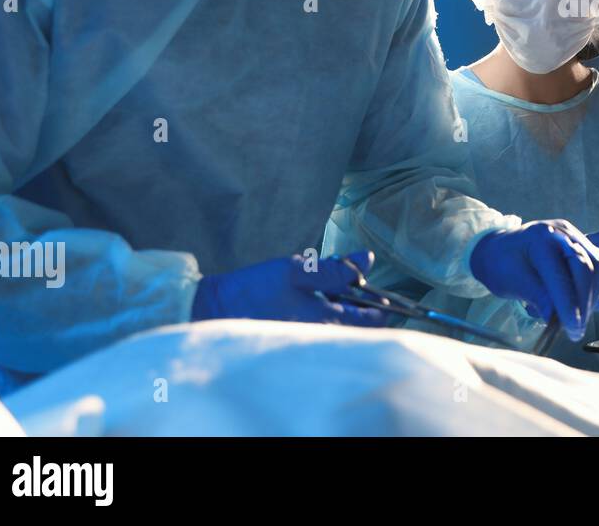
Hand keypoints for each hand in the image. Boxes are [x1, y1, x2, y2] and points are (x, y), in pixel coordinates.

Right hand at [191, 251, 386, 326]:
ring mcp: (307, 338)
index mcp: (327, 322)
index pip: (373, 320)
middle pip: (357, 321)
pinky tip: (310, 295)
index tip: (383, 292)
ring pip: (338, 320)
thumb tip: (366, 259)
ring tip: (326, 283)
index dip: (382, 304)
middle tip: (349, 280)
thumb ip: (335, 268)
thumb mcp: (298, 271)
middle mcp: (321, 336)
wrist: (215, 310)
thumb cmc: (256, 290)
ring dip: (341, 302)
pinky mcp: (295, 336)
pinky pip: (321, 323)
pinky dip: (324, 308)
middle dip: (360, 301)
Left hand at [471, 220, 598, 340]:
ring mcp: (573, 236)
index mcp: (541, 238)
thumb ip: (537, 297)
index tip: (571, 329)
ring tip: (583, 318)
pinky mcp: (581, 245)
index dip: (568, 304)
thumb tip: (558, 319)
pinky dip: (598, 285)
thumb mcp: (512, 281)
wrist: (498, 248)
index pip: (561, 274)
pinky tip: (597, 302)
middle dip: (585, 301)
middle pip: (585, 267)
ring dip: (593, 295)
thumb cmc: (500, 264)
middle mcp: (562, 232)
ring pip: (597, 265)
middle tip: (577, 329)